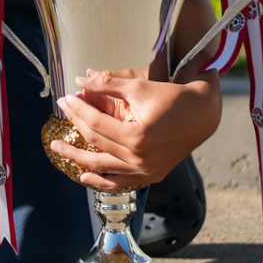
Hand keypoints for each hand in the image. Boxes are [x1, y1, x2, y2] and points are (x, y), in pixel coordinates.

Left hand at [48, 67, 220, 192]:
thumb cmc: (172, 96)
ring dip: (79, 158)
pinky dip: (102, 181)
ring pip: (104, 167)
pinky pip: (121, 182)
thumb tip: (80, 79)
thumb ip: (107, 84)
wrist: (203, 113)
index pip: (96, 124)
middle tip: (59, 115)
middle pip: (97, 144)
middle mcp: (141, 158)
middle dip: (75, 127)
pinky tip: (84, 176)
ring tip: (58, 149)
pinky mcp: (151, 175)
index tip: (65, 98)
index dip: (77, 110)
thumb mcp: (138, 87)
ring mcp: (146, 170)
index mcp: (137, 136)